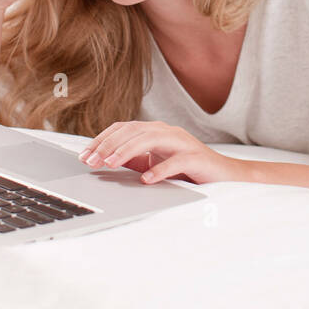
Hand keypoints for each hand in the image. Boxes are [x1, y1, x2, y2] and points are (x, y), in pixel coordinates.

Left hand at [77, 121, 248, 185]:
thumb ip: (133, 160)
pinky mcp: (196, 157)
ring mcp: (182, 142)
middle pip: (132, 131)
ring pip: (150, 139)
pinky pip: (175, 161)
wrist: (224, 176)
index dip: (102, 140)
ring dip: (127, 151)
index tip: (84, 155)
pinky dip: (159, 169)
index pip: (123, 129)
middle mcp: (167, 132)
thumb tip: (103, 163)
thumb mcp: (154, 164)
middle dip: (108, 146)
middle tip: (91, 162)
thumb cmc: (187, 171)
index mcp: (155, 131)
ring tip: (110, 164)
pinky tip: (146, 180)